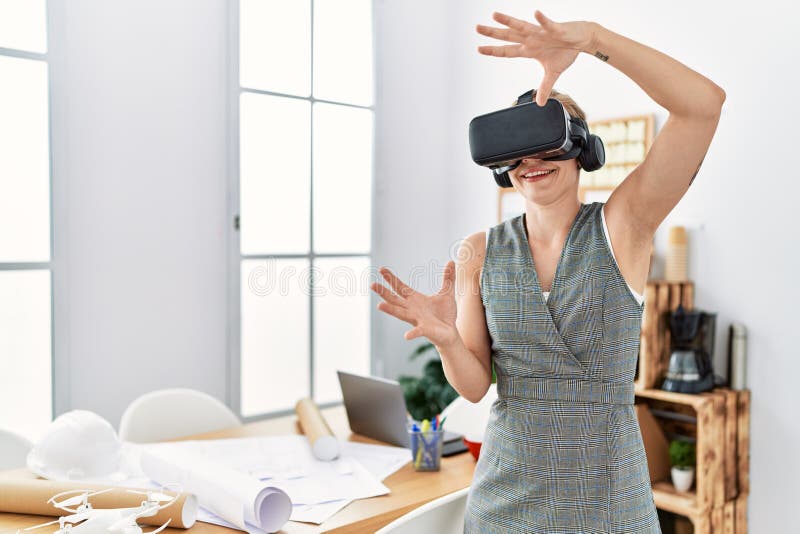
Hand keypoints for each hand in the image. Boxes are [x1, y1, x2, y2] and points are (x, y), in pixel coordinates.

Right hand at [372, 262, 459, 347]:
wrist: (450, 333)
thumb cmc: (445, 314)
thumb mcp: (447, 293)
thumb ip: (448, 278)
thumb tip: (451, 262)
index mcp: (415, 299)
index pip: (400, 287)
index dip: (391, 278)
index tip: (381, 269)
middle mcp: (412, 309)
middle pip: (394, 299)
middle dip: (383, 292)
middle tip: (372, 285)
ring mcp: (417, 320)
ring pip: (400, 313)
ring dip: (390, 310)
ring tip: (379, 305)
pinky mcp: (425, 330)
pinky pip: (417, 331)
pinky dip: (412, 333)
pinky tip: (406, 336)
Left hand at [476, 10, 595, 105]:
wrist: (582, 39)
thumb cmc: (566, 51)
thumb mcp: (553, 73)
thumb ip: (545, 87)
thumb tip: (540, 104)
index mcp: (529, 49)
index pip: (507, 51)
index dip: (494, 51)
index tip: (479, 49)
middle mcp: (531, 39)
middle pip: (509, 36)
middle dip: (493, 33)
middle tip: (476, 28)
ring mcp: (541, 33)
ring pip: (522, 26)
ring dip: (509, 22)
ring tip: (495, 15)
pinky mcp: (555, 29)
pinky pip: (548, 24)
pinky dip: (542, 20)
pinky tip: (535, 13)